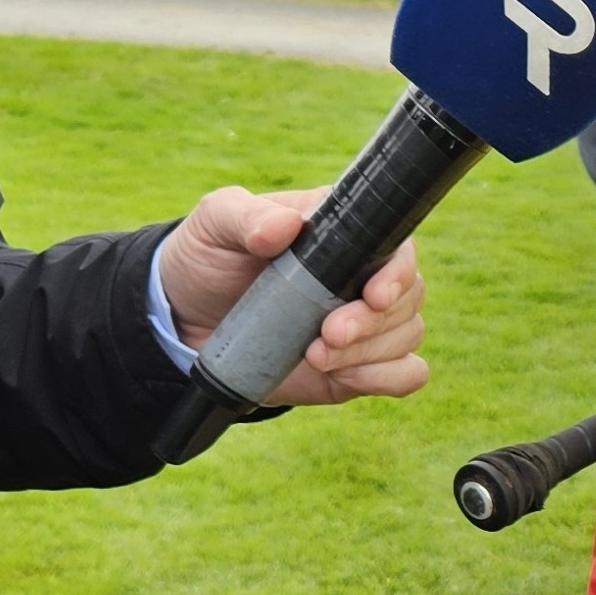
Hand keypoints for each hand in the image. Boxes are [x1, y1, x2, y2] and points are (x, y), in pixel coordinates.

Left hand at [154, 187, 426, 402]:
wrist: (186, 317)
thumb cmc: (210, 256)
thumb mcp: (216, 222)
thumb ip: (246, 217)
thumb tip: (284, 227)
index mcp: (346, 233)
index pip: (398, 247)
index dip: (397, 273)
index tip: (373, 295)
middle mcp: (366, 276)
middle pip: (409, 297)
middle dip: (373, 323)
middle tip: (326, 335)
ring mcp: (366, 322)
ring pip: (408, 336)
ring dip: (371, 353)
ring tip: (316, 356)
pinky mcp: (359, 364)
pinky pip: (407, 374)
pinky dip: (387, 378)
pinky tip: (344, 376)